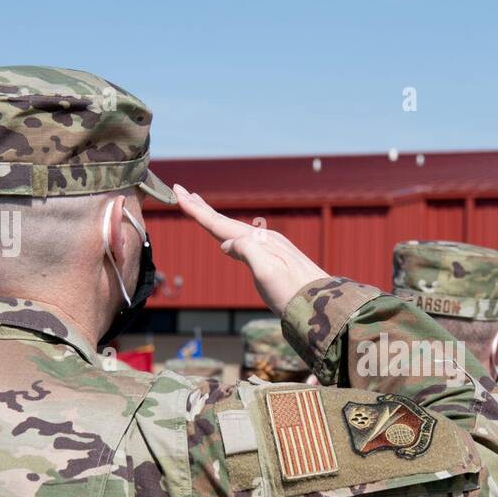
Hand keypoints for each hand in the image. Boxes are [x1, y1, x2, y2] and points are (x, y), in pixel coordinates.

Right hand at [174, 185, 327, 314]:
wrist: (320, 306)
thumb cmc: (292, 292)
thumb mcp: (265, 270)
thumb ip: (245, 250)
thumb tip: (226, 244)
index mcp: (258, 240)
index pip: (220, 222)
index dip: (197, 210)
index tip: (178, 192)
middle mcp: (263, 239)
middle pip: (225, 220)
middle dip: (202, 207)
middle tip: (182, 190)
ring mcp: (270, 248)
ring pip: (234, 229)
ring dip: (214, 218)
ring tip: (201, 208)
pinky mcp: (275, 260)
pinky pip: (244, 240)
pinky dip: (228, 233)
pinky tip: (229, 240)